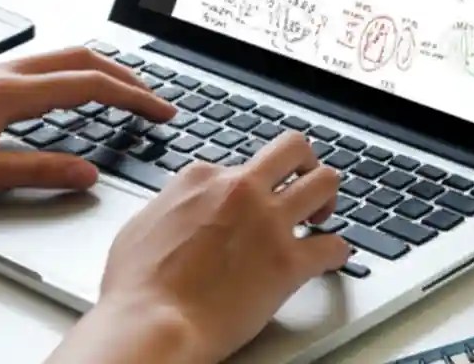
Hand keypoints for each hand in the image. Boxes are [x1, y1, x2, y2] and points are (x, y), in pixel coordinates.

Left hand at [0, 46, 175, 196]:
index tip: (161, 112)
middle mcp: (6, 74)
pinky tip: (74, 93)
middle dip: (127, 77)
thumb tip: (87, 173)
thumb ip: (38, 171)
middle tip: (155, 100)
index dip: (133, 98)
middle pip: (84, 59)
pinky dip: (76, 73)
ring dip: (102, 70)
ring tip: (127, 92)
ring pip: (64, 57)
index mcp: (11, 92)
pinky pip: (45, 66)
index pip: (90, 85)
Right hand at [48, 132, 349, 363]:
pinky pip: (335, 245)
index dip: (249, 185)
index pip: (243, 164)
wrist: (151, 325)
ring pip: (325, 181)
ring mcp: (268, 222)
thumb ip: (172, 206)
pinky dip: (336, 253)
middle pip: (292, 148)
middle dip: (304, 164)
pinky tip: (327, 260)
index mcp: (203, 178)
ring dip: (327, 198)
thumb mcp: (142, 224)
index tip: (251, 202)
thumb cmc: (137, 287)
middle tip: (303, 185)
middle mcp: (240, 190)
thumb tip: (181, 209)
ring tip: (320, 217)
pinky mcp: (289, 262)